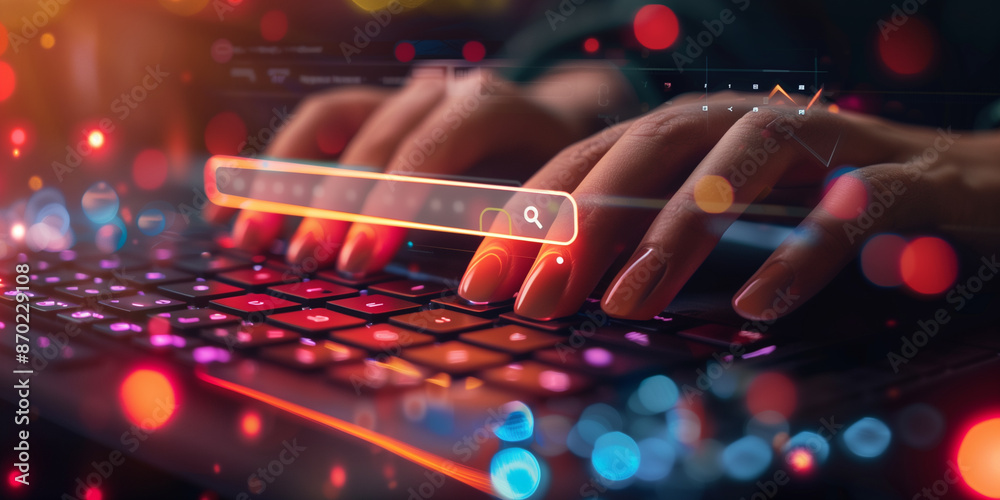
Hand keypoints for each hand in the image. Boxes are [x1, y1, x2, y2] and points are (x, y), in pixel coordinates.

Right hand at [209, 65, 636, 274]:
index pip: (431, 148)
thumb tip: (468, 293)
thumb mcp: (546, 207)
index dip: (392, 203)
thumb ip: (505, 236)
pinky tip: (235, 205)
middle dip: (336, 207)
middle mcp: (441, 92)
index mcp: (492, 107)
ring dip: (287, 183)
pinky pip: (315, 128)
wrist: (549, 131)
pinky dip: (276, 166)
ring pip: (330, 125)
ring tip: (249, 239)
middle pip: (374, 141)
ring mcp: (402, 96)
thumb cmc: (549, 184)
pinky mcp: (374, 109)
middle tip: (305, 262)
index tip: (360, 261)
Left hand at [456, 92, 999, 320]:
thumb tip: (555, 285)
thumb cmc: (809, 206)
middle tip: (535, 300)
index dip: (528, 217)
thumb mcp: (712, 213)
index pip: (589, 162)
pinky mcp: (895, 176)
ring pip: (738, 162)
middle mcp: (741, 122)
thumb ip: (642, 235)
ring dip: (676, 232)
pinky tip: (758, 306)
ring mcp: (822, 141)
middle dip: (582, 224)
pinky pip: (847, 210)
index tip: (481, 284)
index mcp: (689, 133)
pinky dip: (801, 253)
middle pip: (646, 151)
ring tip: (625, 305)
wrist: (949, 184)